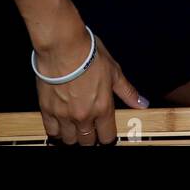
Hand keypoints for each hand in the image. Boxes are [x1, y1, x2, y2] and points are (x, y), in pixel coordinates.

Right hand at [35, 30, 147, 146]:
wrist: (64, 47)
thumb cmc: (90, 55)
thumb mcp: (114, 72)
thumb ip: (127, 92)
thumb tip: (142, 103)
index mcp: (102, 108)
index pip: (107, 137)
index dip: (108, 137)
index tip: (106, 132)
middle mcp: (83, 116)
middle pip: (87, 142)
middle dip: (91, 138)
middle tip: (90, 129)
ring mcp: (64, 116)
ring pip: (69, 140)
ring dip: (73, 136)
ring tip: (76, 127)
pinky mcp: (47, 111)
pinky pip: (51, 132)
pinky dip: (56, 131)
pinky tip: (60, 124)